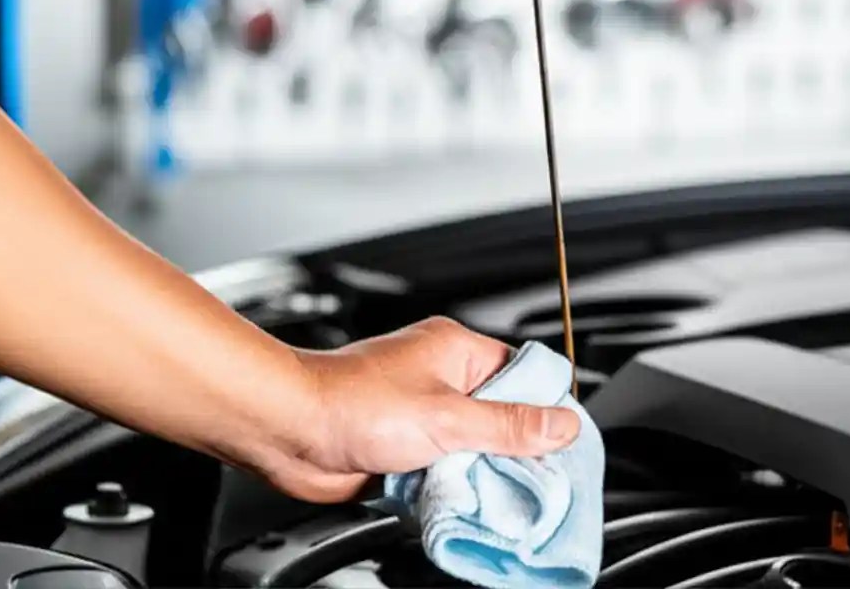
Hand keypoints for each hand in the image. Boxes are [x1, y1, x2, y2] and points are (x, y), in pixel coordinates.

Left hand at [249, 317, 581, 502]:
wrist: (289, 432)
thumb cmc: (353, 404)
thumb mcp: (448, 419)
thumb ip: (508, 426)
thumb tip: (560, 424)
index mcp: (457, 351)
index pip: (523, 375)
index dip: (543, 409)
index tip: (560, 443)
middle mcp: (440, 378)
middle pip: (499, 417)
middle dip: (509, 451)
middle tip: (526, 477)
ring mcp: (420, 413)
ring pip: (471, 448)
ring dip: (476, 472)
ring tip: (485, 489)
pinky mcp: (401, 447)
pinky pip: (442, 468)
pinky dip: (448, 485)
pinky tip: (453, 497)